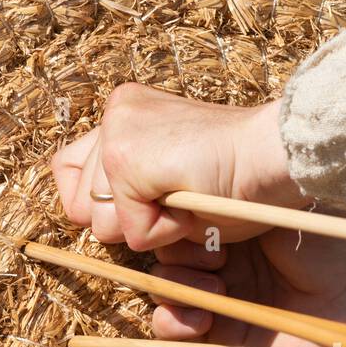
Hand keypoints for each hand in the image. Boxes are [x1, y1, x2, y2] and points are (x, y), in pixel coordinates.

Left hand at [51, 84, 304, 250]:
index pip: (69, 171)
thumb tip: (98, 222)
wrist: (277, 156)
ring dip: (153, 228)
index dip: (99, 204)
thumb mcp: (173, 180)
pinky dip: (167, 233)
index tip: (144, 202)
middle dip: (130, 222)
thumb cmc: (242, 178)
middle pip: (81, 207)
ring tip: (192, 196)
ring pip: (103, 225)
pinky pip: (133, 232)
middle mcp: (114, 113)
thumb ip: (132, 189)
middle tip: (184, 194)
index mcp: (125, 113)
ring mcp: (116, 132)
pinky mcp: (125, 158)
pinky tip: (196, 202)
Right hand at [147, 224, 345, 346]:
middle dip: (166, 246)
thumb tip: (160, 199)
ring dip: (172, 284)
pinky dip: (174, 321)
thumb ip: (218, 207)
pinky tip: (199, 315)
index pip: (177, 209)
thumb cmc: (337, 247)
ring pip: (162, 287)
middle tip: (204, 248)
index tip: (171, 208)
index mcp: (235, 216)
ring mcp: (221, 295)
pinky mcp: (224, 336)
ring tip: (211, 283)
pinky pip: (175, 329)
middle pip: (160, 246)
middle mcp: (224, 253)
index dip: (164, 211)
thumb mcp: (273, 213)